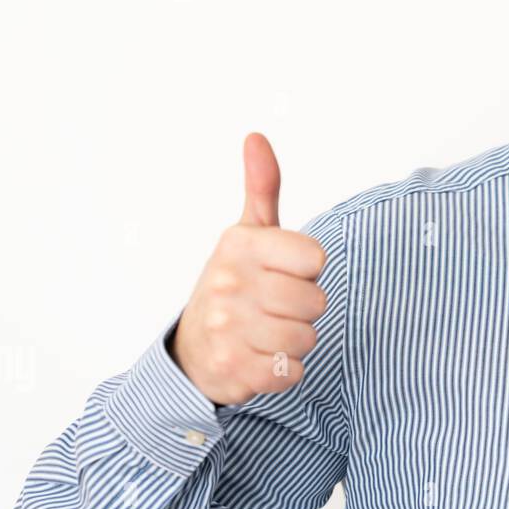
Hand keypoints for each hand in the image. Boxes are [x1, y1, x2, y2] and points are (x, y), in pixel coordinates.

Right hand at [168, 133, 327, 406]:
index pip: (316, 259)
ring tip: (267, 331)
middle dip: (303, 308)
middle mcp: (229, 284)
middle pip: (316, 302)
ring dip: (295, 340)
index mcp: (239, 245)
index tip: (283, 271)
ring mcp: (228, 329)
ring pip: (307, 338)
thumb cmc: (234, 284)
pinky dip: (285, 370)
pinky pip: (294, 372)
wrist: (192, 348)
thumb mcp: (247, 233)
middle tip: (273, 306)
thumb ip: (262, 187)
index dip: (308, 269)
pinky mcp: (234, 370)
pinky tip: (261, 357)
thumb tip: (256, 137)